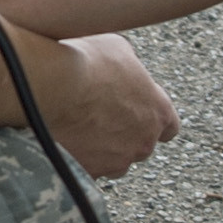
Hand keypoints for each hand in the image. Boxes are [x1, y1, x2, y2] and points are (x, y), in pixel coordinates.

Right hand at [24, 33, 181, 177]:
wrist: (53, 87)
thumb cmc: (87, 63)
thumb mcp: (118, 49)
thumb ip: (130, 67)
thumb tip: (124, 68)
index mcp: (158, 112)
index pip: (169, 127)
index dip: (151, 120)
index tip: (137, 114)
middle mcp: (143, 142)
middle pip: (140, 145)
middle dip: (124, 134)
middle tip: (99, 116)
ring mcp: (117, 161)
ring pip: (114, 162)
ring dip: (102, 150)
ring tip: (79, 128)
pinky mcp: (90, 173)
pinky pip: (88, 170)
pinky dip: (78, 158)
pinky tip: (63, 139)